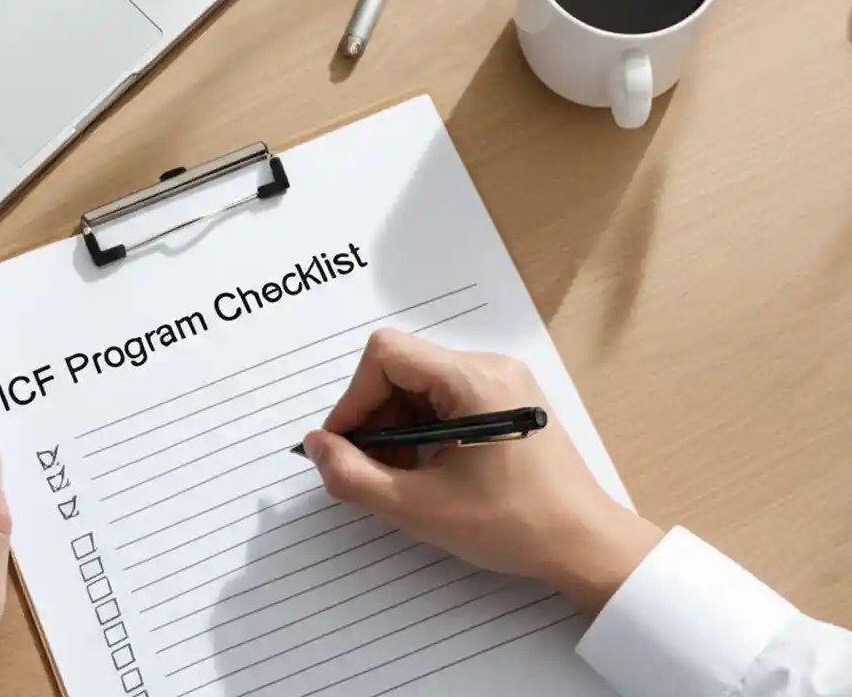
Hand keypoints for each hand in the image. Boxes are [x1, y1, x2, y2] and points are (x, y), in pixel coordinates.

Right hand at [303, 329, 662, 613]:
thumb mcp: (419, 508)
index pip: (387, 355)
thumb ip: (354, 476)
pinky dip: (421, 430)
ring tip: (397, 476)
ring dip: (395, 427)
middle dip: (374, 417)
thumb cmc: (514, 526)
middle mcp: (490, 368)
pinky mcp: (506, 401)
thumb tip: (316, 447)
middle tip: (367, 468)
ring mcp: (502, 382)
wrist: (585, 545)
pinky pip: (444, 399)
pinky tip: (423, 470)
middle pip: (402, 368)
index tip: (343, 445)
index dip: (354, 399)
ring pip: (420, 385)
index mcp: (475, 382)